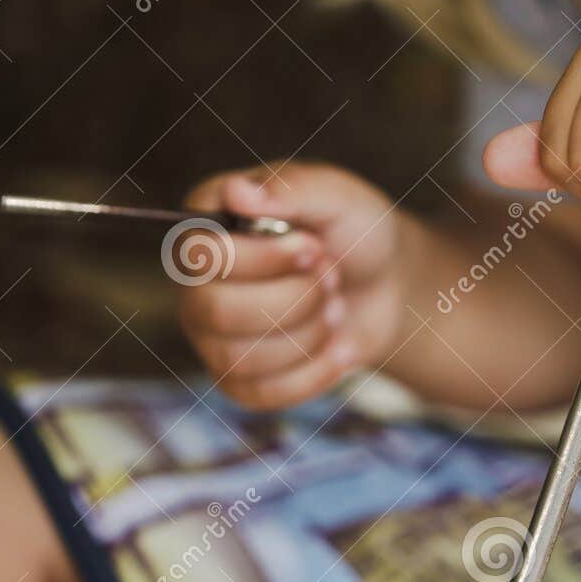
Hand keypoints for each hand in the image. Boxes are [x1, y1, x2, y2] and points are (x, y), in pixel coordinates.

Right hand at [176, 161, 411, 409]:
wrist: (385, 283)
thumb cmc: (354, 231)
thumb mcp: (338, 196)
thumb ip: (291, 187)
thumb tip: (236, 191)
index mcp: (206, 224)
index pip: (204, 256)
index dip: (267, 259)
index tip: (315, 247)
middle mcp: (195, 281)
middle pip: (216, 312)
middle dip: (294, 300)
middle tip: (330, 278)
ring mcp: (211, 334)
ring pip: (239, 358)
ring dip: (308, 333)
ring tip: (333, 306)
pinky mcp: (239, 378)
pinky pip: (259, 394)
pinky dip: (313, 373)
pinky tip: (336, 347)